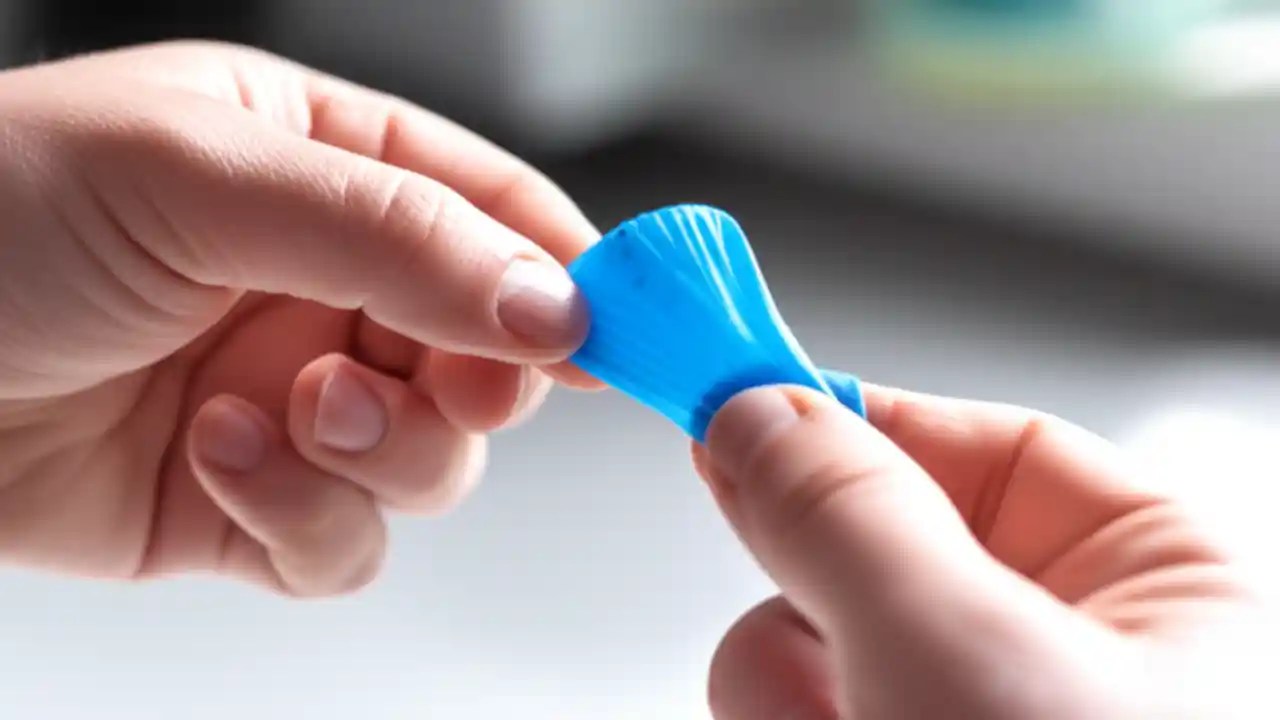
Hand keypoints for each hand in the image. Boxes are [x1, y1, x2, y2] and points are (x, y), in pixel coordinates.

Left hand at [0, 42, 599, 595]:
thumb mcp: (201, 175)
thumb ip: (394, 235)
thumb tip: (551, 303)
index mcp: (325, 166)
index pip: (495, 212)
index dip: (569, 270)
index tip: (620, 328)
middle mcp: (324, 284)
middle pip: (488, 355)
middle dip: (472, 381)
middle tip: (437, 379)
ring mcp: (293, 398)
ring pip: (432, 460)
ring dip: (379, 451)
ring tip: (284, 410)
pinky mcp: (246, 504)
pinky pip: (345, 541)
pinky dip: (302, 518)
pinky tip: (217, 459)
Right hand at [694, 382, 1271, 718]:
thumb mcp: (965, 654)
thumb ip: (847, 513)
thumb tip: (756, 409)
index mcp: (1168, 593)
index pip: (992, 451)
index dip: (859, 424)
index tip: (740, 400)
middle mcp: (1073, 662)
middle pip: (880, 552)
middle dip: (819, 602)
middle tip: (816, 637)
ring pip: (819, 651)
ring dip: (792, 694)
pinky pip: (800, 712)